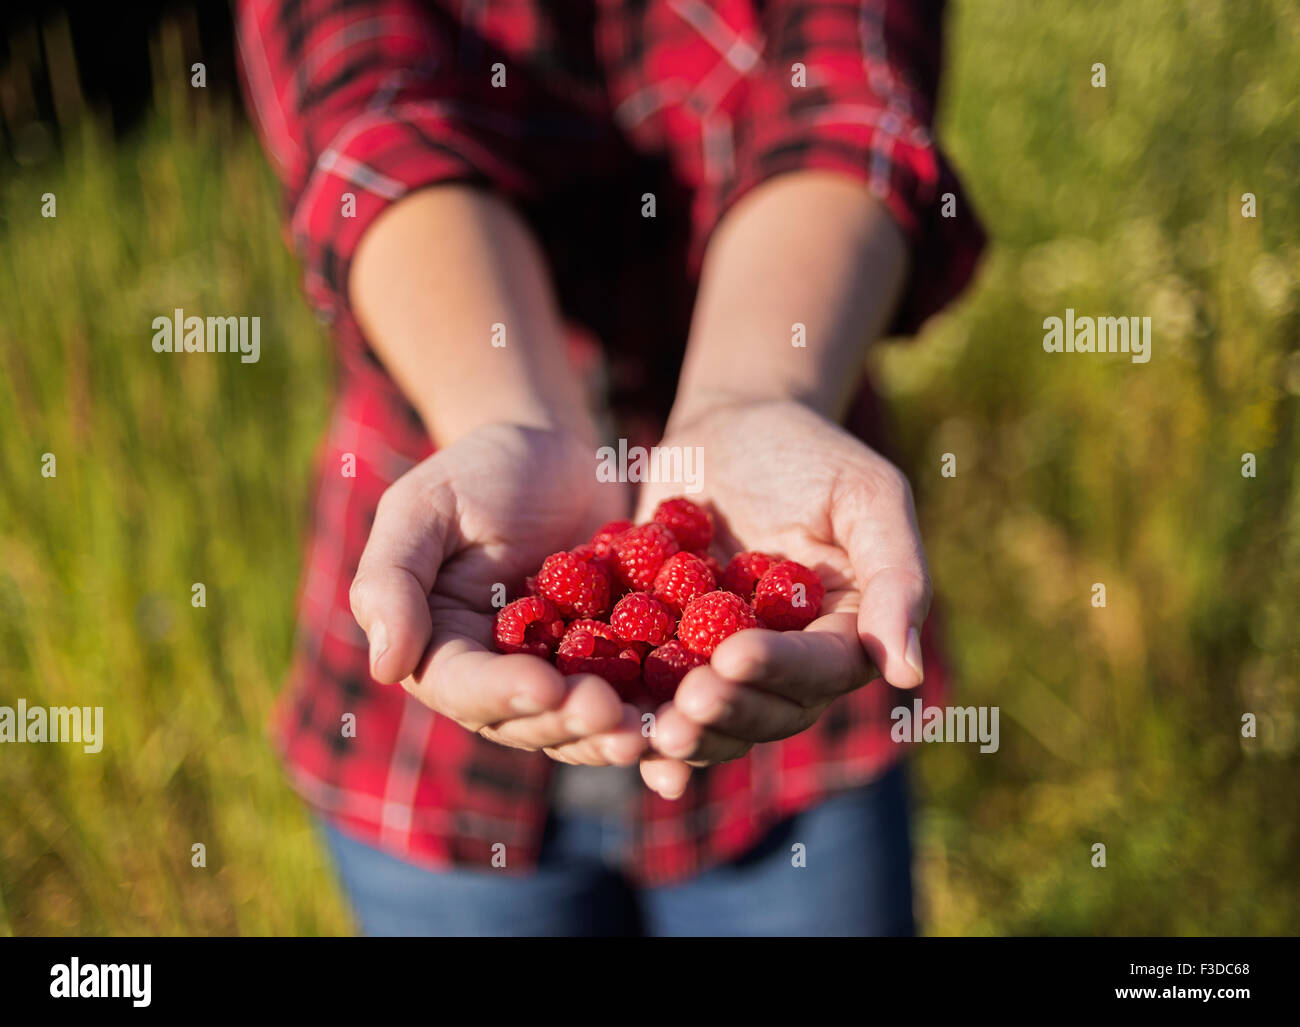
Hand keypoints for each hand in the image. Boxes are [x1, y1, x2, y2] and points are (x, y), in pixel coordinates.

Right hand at [348, 422, 648, 766]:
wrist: (554, 454)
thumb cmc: (476, 471)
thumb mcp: (423, 508)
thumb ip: (392, 579)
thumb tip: (386, 667)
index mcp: (444, 651)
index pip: (466, 688)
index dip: (505, 695)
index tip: (547, 687)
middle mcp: (501, 680)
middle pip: (532, 721)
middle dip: (573, 724)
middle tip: (615, 719)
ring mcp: (563, 678)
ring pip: (587, 725)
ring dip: (619, 735)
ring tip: (656, 732)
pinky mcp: (617, 666)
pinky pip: (637, 699)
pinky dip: (660, 715)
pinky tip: (690, 724)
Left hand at [635, 399, 929, 797]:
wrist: (731, 426)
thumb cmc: (811, 452)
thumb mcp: (866, 496)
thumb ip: (895, 577)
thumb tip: (905, 673)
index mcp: (845, 635)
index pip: (821, 670)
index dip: (780, 670)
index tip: (734, 656)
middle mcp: (789, 664)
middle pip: (767, 711)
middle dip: (727, 711)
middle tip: (686, 704)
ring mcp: (727, 664)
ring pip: (712, 720)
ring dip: (685, 733)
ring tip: (651, 728)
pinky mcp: (672, 654)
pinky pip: (657, 695)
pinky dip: (639, 719)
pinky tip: (613, 730)